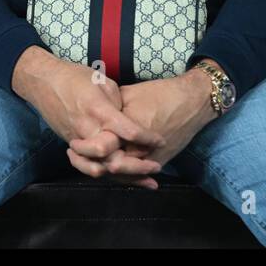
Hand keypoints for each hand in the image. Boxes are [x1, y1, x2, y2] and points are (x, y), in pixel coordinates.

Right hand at [11, 47, 165, 182]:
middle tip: (156, 166)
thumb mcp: (102, 81)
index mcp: (98, 109)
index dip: (146, 137)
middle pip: (112, 158)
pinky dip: (106, 173)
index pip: (126, 130)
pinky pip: (90, 164)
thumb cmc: (75, 77)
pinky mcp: (72, 145)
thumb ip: (118, 104)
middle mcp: (87, 129)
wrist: (44, 82)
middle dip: (137, 166)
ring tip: (145, 179)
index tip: (161, 140)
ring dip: (123, 176)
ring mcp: (77, 140)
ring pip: (100, 168)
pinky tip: (121, 176)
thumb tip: (129, 120)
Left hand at [67, 67, 217, 190]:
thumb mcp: (129, 94)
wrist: (192, 100)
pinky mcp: (160, 160)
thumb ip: (109, 106)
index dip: (83, 150)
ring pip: (121, 172)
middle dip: (89, 163)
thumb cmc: (160, 93)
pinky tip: (112, 169)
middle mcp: (136, 147)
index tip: (72, 145)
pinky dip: (125, 172)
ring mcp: (149, 157)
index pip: (98, 146)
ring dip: (105, 169)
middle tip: (75, 155)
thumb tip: (92, 112)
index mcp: (125, 127)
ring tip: (89, 162)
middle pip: (107, 163)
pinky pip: (137, 172)